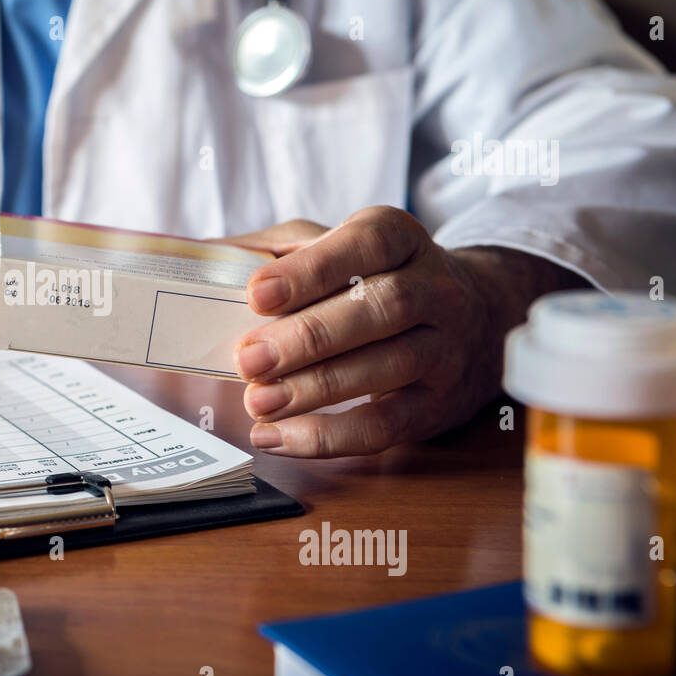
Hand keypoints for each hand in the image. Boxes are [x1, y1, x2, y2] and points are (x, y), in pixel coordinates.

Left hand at [229, 206, 581, 457]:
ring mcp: (445, 348)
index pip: (368, 243)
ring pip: (389, 366)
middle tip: (249, 358)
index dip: (314, 268)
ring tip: (258, 402)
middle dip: (310, 336)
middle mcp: (435, 288)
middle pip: (383, 308)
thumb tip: (199, 261)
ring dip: (317, 389)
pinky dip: (329, 436)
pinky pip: (388, 425)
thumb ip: (272, 251)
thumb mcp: (333, 247)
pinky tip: (278, 437)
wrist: (475, 320)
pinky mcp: (438, 404)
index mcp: (401, 239)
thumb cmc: (375, 279)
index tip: (257, 292)